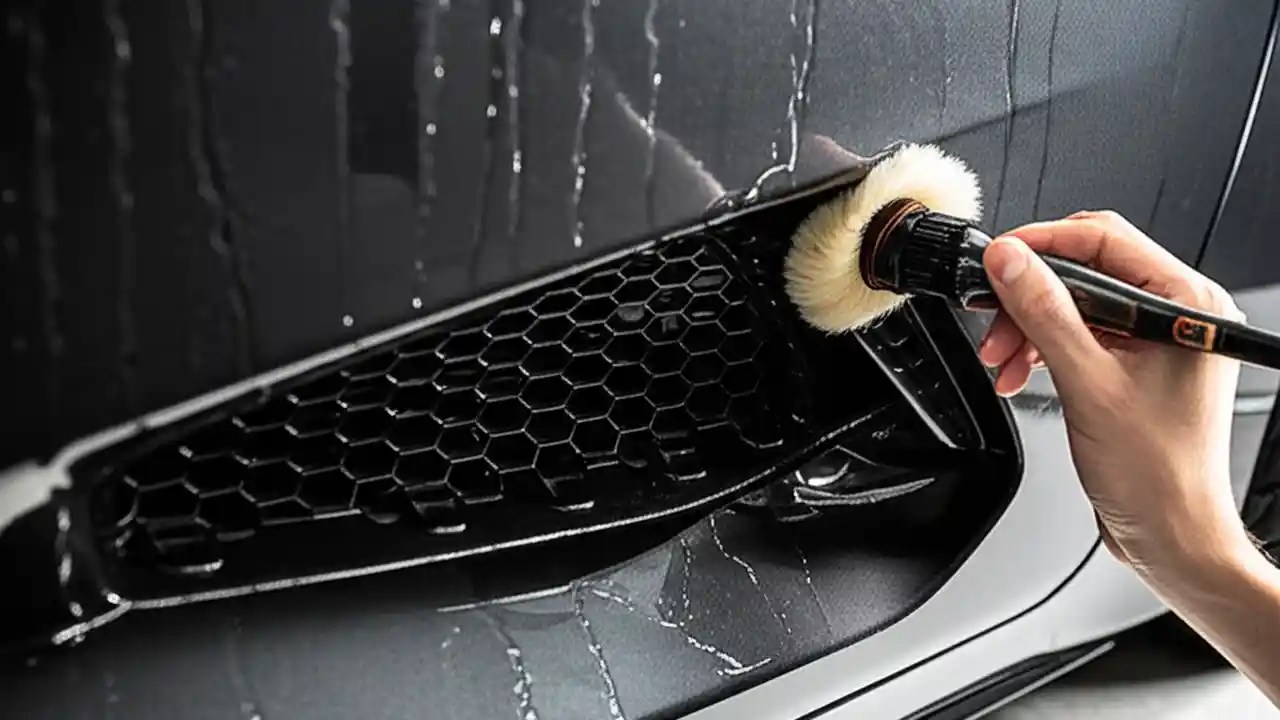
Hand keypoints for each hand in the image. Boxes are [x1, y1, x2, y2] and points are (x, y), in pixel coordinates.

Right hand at [977, 210, 1249, 577]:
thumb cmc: (1157, 474)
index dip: (1043, 243)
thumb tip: (1010, 261)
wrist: (1171, 534)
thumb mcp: (1087, 382)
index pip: (1105, 239)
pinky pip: (1080, 335)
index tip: (998, 258)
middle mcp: (1177, 314)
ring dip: (1029, 327)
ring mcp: (1155, 341)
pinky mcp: (1135, 366)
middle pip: (1087, 270)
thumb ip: (1045, 313)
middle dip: (1029, 296)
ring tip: (1002, 360)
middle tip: (992, 318)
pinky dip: (1043, 350)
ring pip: (1076, 303)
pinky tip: (1020, 373)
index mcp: (1187, 303)